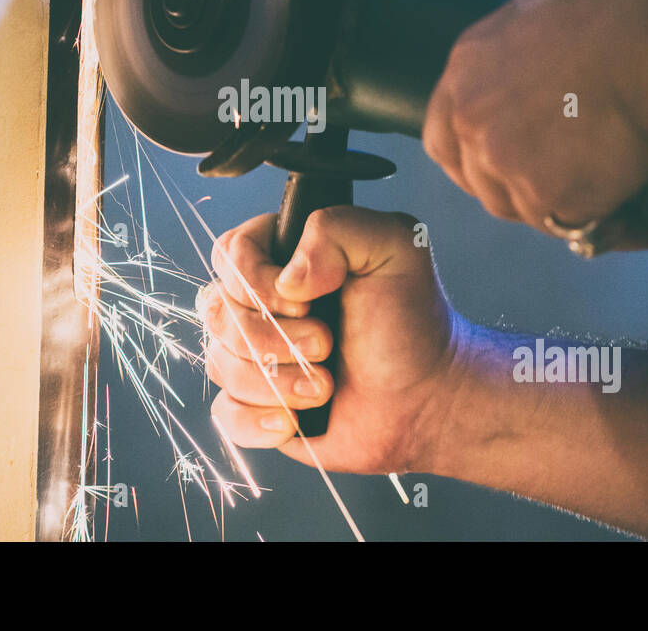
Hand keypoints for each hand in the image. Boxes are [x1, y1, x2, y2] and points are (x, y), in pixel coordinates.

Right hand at [202, 206, 462, 473]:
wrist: (429, 399)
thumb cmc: (413, 322)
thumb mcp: (395, 247)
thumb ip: (338, 228)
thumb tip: (287, 277)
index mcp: (284, 256)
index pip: (230, 253)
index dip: (258, 282)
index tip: (309, 301)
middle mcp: (261, 302)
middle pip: (219, 312)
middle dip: (277, 339)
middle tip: (328, 345)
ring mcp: (254, 354)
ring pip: (220, 363)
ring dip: (278, 381)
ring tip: (326, 385)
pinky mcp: (255, 404)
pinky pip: (224, 412)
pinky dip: (258, 419)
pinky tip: (294, 420)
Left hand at [423, 0, 647, 249]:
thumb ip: (554, 21)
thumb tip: (583, 12)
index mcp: (471, 62)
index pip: (445, 131)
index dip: (477, 156)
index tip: (513, 164)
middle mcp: (472, 117)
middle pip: (481, 181)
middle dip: (524, 192)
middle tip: (578, 186)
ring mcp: (503, 163)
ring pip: (528, 212)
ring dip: (571, 210)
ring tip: (630, 201)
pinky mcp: (546, 199)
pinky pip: (582, 230)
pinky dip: (623, 229)